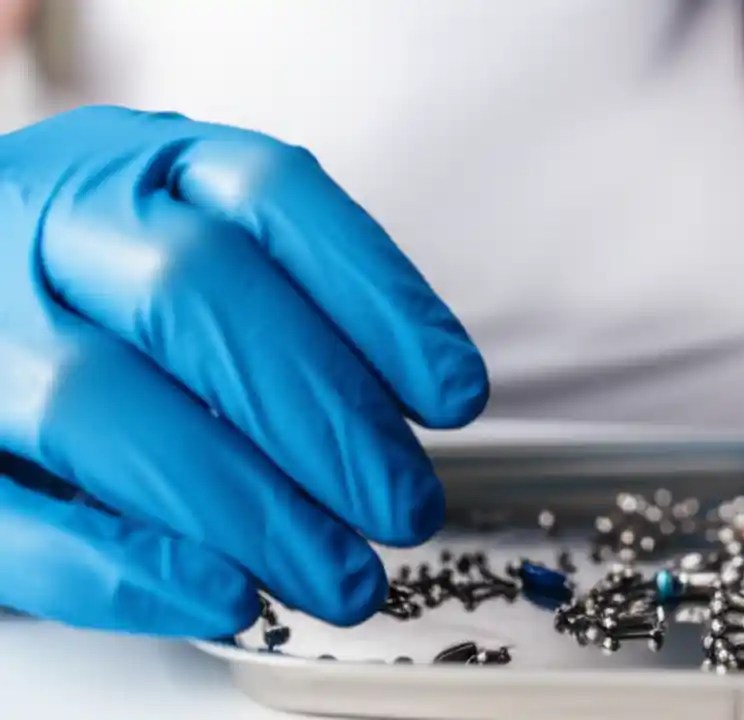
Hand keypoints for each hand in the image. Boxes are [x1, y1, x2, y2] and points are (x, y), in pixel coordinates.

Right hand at [0, 106, 487, 635]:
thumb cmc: (113, 283)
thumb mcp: (200, 243)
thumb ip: (288, 300)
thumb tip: (419, 403)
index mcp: (136, 164)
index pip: (270, 197)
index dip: (377, 297)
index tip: (456, 395)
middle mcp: (45, 220)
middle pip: (192, 293)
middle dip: (321, 415)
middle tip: (406, 506)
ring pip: (95, 404)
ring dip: (242, 504)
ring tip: (342, 574)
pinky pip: (9, 512)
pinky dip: (124, 565)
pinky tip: (226, 595)